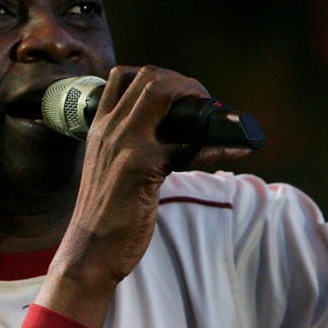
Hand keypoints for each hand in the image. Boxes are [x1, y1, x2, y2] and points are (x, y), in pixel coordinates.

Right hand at [39, 65, 212, 326]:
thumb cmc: (103, 214)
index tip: (183, 99)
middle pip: (150, 77)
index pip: (125, 77)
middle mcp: (109, 130)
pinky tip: (237, 149)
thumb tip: (181, 139)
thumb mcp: (111, 169)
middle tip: (205, 107)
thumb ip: (134, 147)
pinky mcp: (142, 166)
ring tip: (217, 120)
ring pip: (162, 93)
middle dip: (185, 84)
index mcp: (99, 128)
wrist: (89, 250)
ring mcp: (124, 145)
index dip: (161, 77)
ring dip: (197, 100)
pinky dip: (219, 145)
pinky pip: (189, 144)